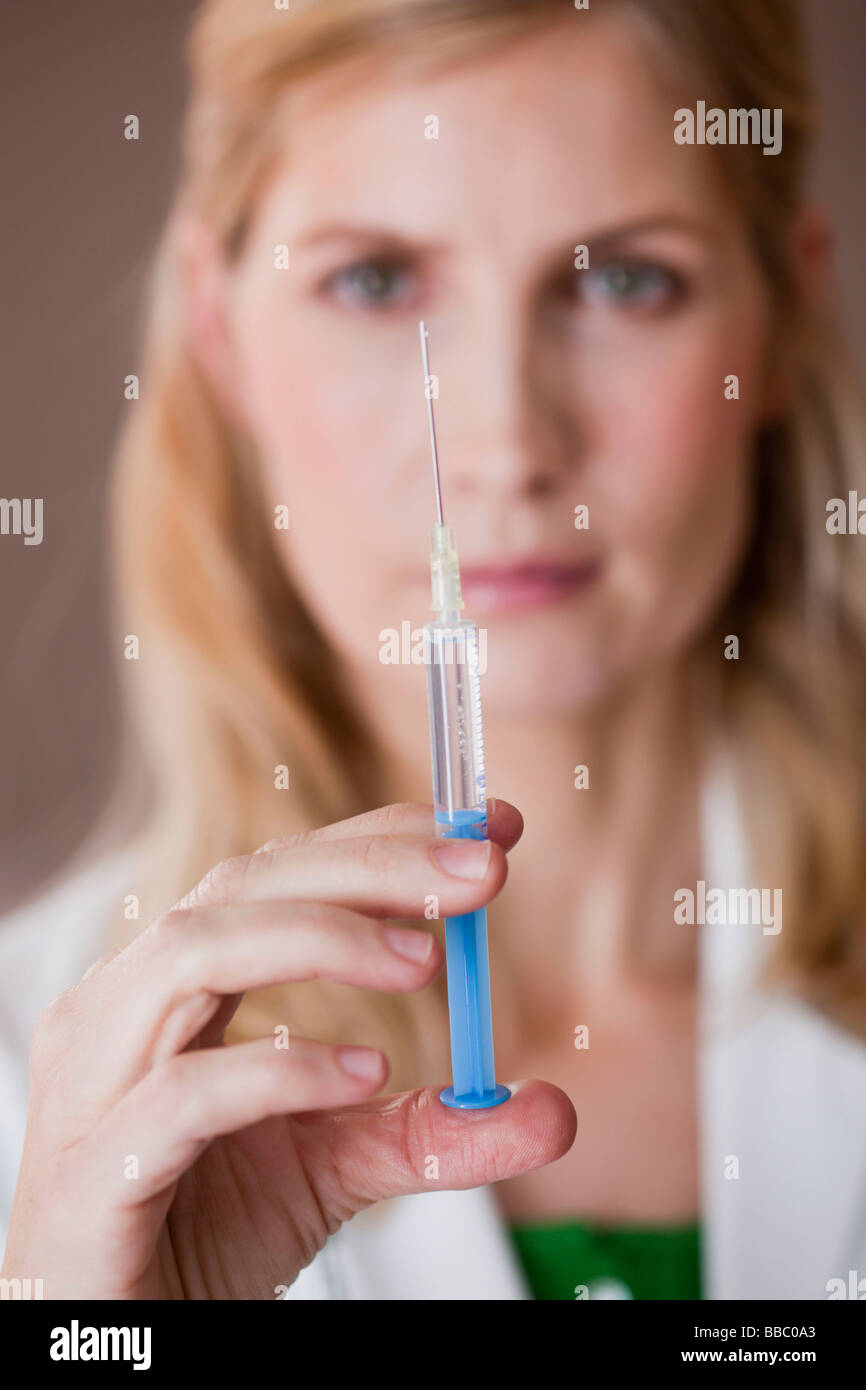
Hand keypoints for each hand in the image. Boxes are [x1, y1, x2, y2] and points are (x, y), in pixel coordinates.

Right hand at [1, 799, 575, 1298]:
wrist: (126, 1341)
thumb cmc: (197, 1232)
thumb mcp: (331, 1165)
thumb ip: (429, 1129)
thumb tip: (554, 1108)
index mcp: (171, 987)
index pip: (276, 873)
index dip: (381, 838)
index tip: (488, 826)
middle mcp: (122, 1009)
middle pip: (241, 887)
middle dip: (369, 866)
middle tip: (482, 870)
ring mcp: (95, 1082)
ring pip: (195, 951)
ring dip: (323, 935)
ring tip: (427, 960)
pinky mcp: (93, 1172)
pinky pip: (184, 1094)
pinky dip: (282, 1071)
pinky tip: (364, 1074)